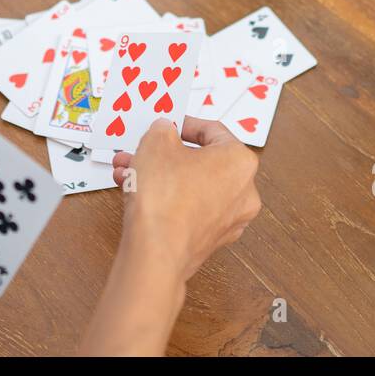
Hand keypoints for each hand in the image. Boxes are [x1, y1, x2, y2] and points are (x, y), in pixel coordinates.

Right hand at [112, 117, 260, 279]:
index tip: (169, 125)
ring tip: (131, 171)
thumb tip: (165, 131)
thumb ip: (163, 129)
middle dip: (165, 154)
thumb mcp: (156, 142)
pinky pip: (188, 208)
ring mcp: (229, 220)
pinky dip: (166, 198)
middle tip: (145, 149)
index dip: (185, 124)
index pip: (213, 131)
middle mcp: (243, 192)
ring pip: (191, 186)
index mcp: (240, 161)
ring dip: (160, 175)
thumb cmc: (165, 198)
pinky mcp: (210, 240)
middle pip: (200, 162)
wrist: (156, 251)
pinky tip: (137, 192)